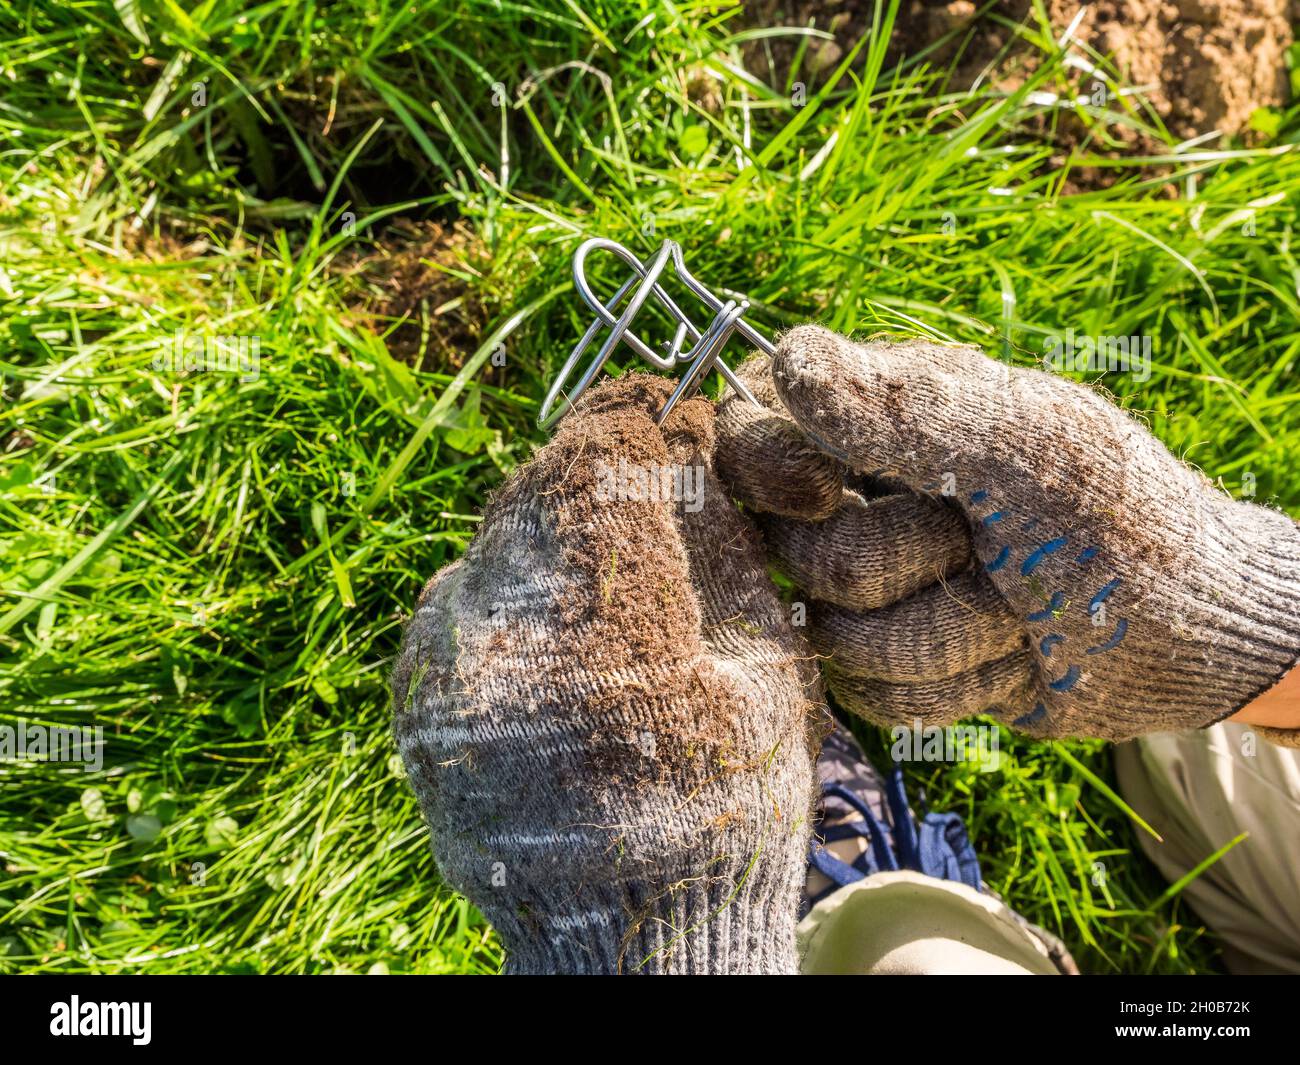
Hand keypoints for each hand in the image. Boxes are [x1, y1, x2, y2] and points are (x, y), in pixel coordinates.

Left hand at [392, 374, 822, 973]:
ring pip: (491, 537)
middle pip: (537, 487)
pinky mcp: (414, 704)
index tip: (672, 408)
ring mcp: (446, 678)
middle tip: (641, 474)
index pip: (601, 465)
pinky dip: (509, 584)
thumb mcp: (762, 676)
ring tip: (602, 560)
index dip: (638, 418)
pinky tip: (553, 620)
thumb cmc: (723, 813)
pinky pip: (458, 596)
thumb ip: (720, 548)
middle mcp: (508, 647)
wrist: (623, 938)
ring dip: (551, 524)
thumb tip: (687, 442)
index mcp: (616, 641)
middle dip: (596, 468)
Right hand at [717, 325, 1299, 742]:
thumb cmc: (1116, 519)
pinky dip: (956, 685)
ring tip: (1014, 606)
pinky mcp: (895, 667)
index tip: (827, 491)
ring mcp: (876, 595)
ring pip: (833, 635)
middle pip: (789, 548)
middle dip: (897, 561)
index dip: (766, 467)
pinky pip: (873, 695)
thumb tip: (785, 358)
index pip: (753, 427)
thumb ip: (899, 403)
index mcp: (882, 425)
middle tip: (979, 542)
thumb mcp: (1019, 445)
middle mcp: (862, 505)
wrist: (1188, 638)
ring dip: (944, 631)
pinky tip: (1010, 659)